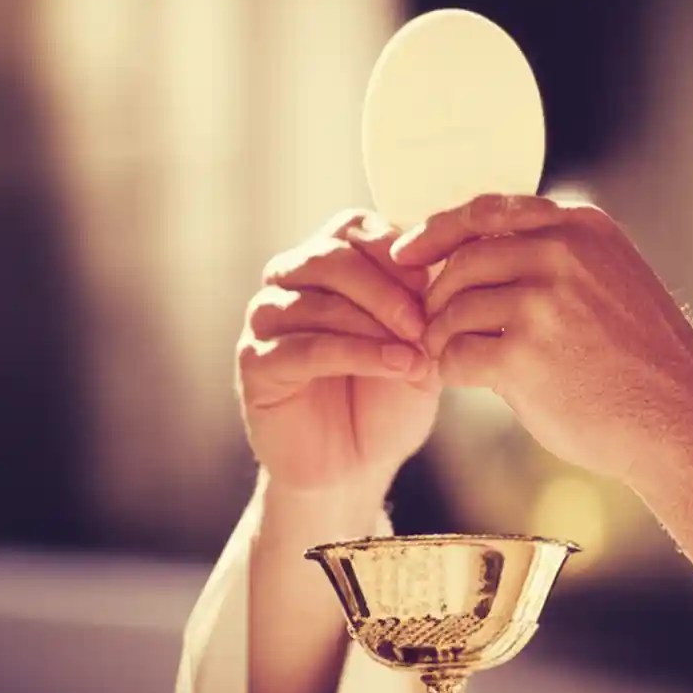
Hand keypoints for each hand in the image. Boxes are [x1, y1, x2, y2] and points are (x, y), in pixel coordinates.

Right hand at [237, 210, 437, 498]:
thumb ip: (424, 304)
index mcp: (328, 260)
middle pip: (331, 257)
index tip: (435, 283)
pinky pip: (305, 347)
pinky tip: (395, 366)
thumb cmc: (388, 398)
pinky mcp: (255, 362)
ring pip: (316, 301)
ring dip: (374, 325)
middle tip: (423, 323)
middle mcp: (289, 279)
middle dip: (385, 289)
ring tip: (416, 354)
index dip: (397, 251)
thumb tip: (438, 267)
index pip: (355, 227)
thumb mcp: (419, 344)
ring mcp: (266, 319)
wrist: (355, 466)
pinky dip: (357, 354)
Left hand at [391, 194, 692, 482]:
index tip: (406, 253)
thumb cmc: (642, 359)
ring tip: (446, 356)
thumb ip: (556, 257)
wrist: (679, 418)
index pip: (489, 211)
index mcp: (582, 228)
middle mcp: (562, 254)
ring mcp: (542, 303)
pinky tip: (460, 380)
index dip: (438, 231)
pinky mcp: (524, 355)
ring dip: (440, 336)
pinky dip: (448, 368)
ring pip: (453, 307)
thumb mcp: (611, 279)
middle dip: (434, 294)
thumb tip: (476, 252)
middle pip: (464, 259)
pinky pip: (456, 354)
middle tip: (430, 324)